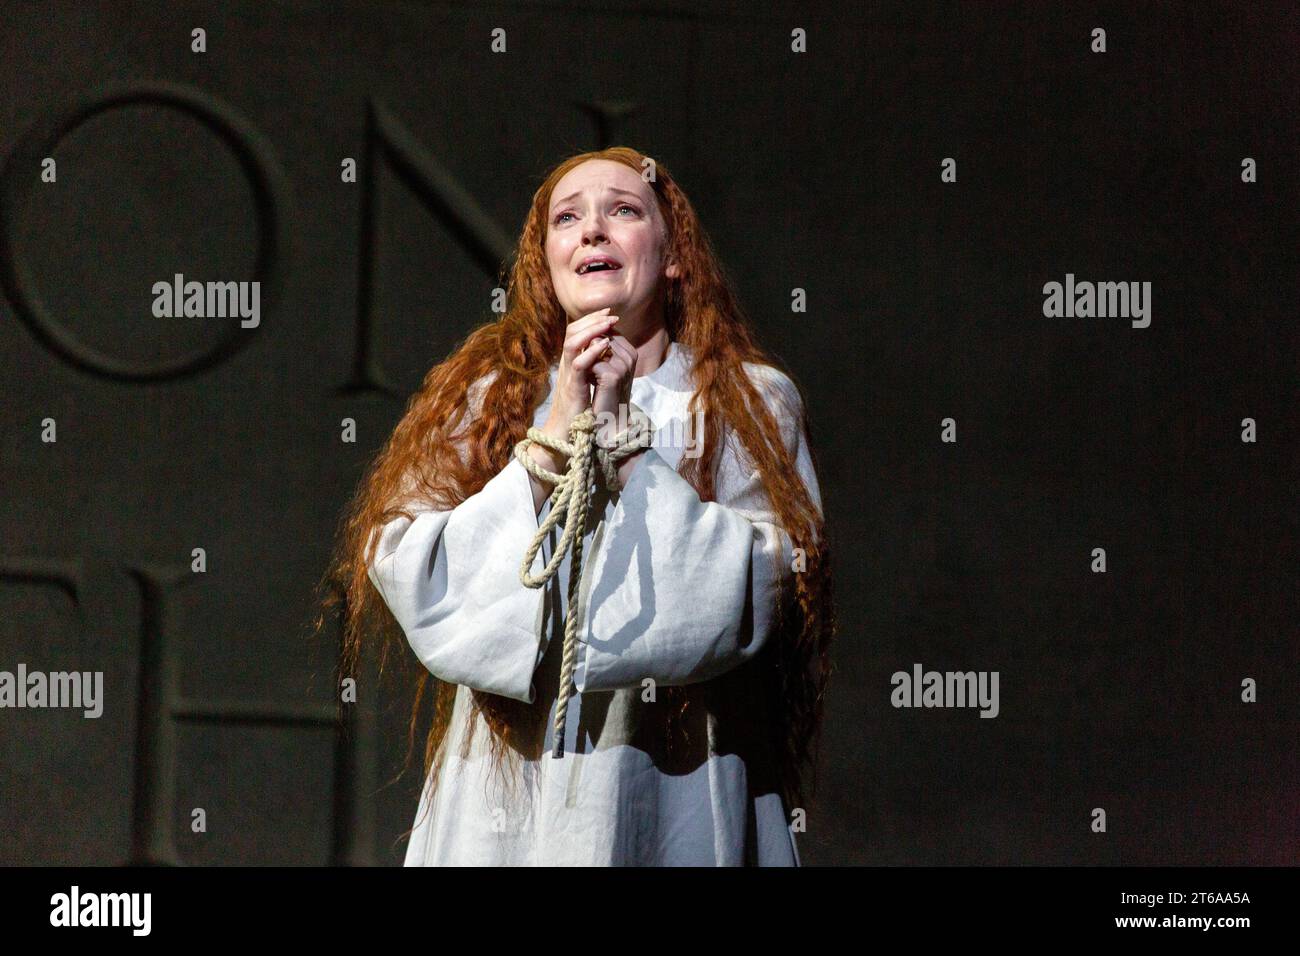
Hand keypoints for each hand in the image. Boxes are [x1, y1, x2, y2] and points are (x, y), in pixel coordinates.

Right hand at [542, 307, 618, 441]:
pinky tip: (605, 345)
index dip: (591, 320)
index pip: (576, 332)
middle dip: (592, 320)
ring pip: (572, 343)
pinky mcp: (572, 387)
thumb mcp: (585, 381)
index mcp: (570, 361)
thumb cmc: (577, 408)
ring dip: (591, 330)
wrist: (566, 431)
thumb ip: (590, 365)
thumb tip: (603, 351)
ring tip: (608, 324)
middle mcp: (566, 364)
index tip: (608, 313)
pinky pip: (578, 364)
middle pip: (572, 331)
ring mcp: (568, 375)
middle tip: (610, 314)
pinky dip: (591, 352)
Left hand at [590, 332, 636, 443]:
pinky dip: (586, 370)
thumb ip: (604, 346)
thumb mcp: (607, 364)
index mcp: (630, 351)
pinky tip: (590, 382)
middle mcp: (630, 356)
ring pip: (595, 346)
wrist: (609, 416)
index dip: (593, 340)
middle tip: (591, 369)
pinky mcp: (613, 376)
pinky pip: (592, 362)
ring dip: (587, 358)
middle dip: (589, 348)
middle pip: (600, 335)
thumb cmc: (605, 389)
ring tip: (592, 376)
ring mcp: (624, 365)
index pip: (606, 331)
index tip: (592, 358)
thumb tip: (590, 324)